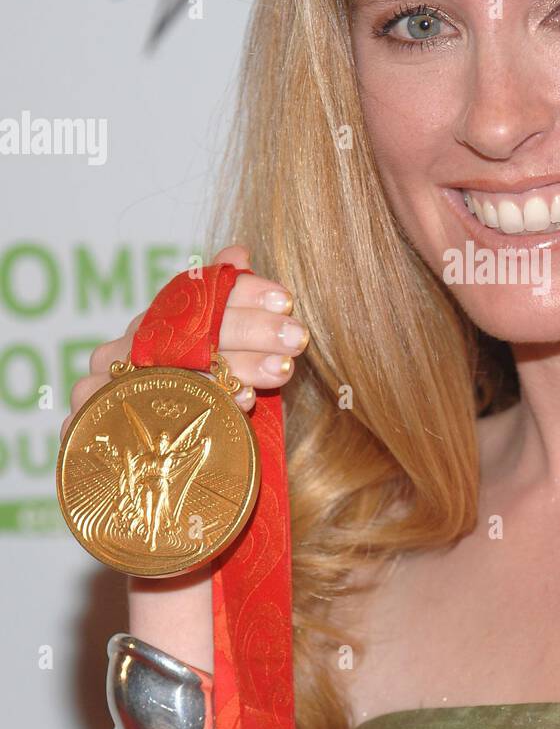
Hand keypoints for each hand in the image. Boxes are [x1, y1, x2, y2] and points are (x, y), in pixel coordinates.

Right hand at [59, 243, 307, 440]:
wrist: (146, 476)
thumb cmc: (194, 407)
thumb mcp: (218, 356)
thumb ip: (224, 304)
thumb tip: (238, 252)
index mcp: (152, 325)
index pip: (195, 293)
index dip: (242, 293)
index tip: (285, 300)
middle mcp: (124, 348)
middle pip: (186, 328)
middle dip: (251, 330)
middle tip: (296, 338)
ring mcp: (105, 384)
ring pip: (174, 364)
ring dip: (234, 365)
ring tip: (280, 370)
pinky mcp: (94, 422)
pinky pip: (152, 408)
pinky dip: (204, 402)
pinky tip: (241, 403)